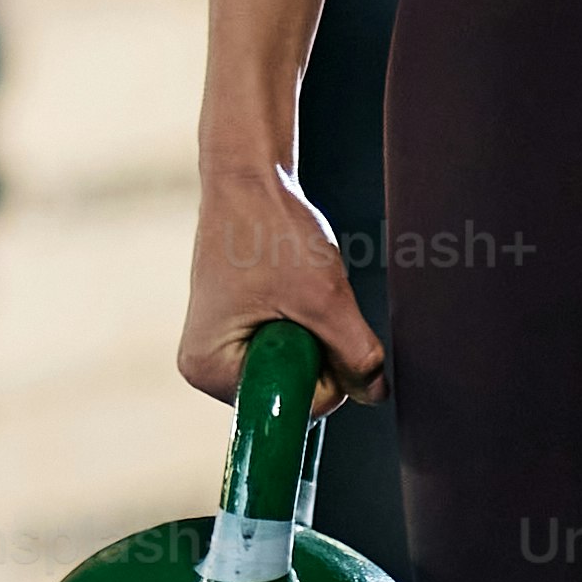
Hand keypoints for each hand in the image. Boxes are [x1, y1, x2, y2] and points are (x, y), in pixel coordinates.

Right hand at [179, 156, 386, 411]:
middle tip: (303, 295)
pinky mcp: (237, 332)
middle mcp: (205, 368)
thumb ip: (355, 353)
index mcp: (207, 369)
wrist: (247, 177)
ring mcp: (220, 349)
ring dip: (311, 331)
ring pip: (295, 367)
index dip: (321, 370)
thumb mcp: (322, 296)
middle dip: (315, 348)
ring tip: (293, 286)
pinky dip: (303, 321)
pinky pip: (288, 347)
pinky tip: (289, 286)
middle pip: (291, 389)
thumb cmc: (269, 227)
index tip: (313, 317)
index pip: (288, 404)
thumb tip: (375, 393)